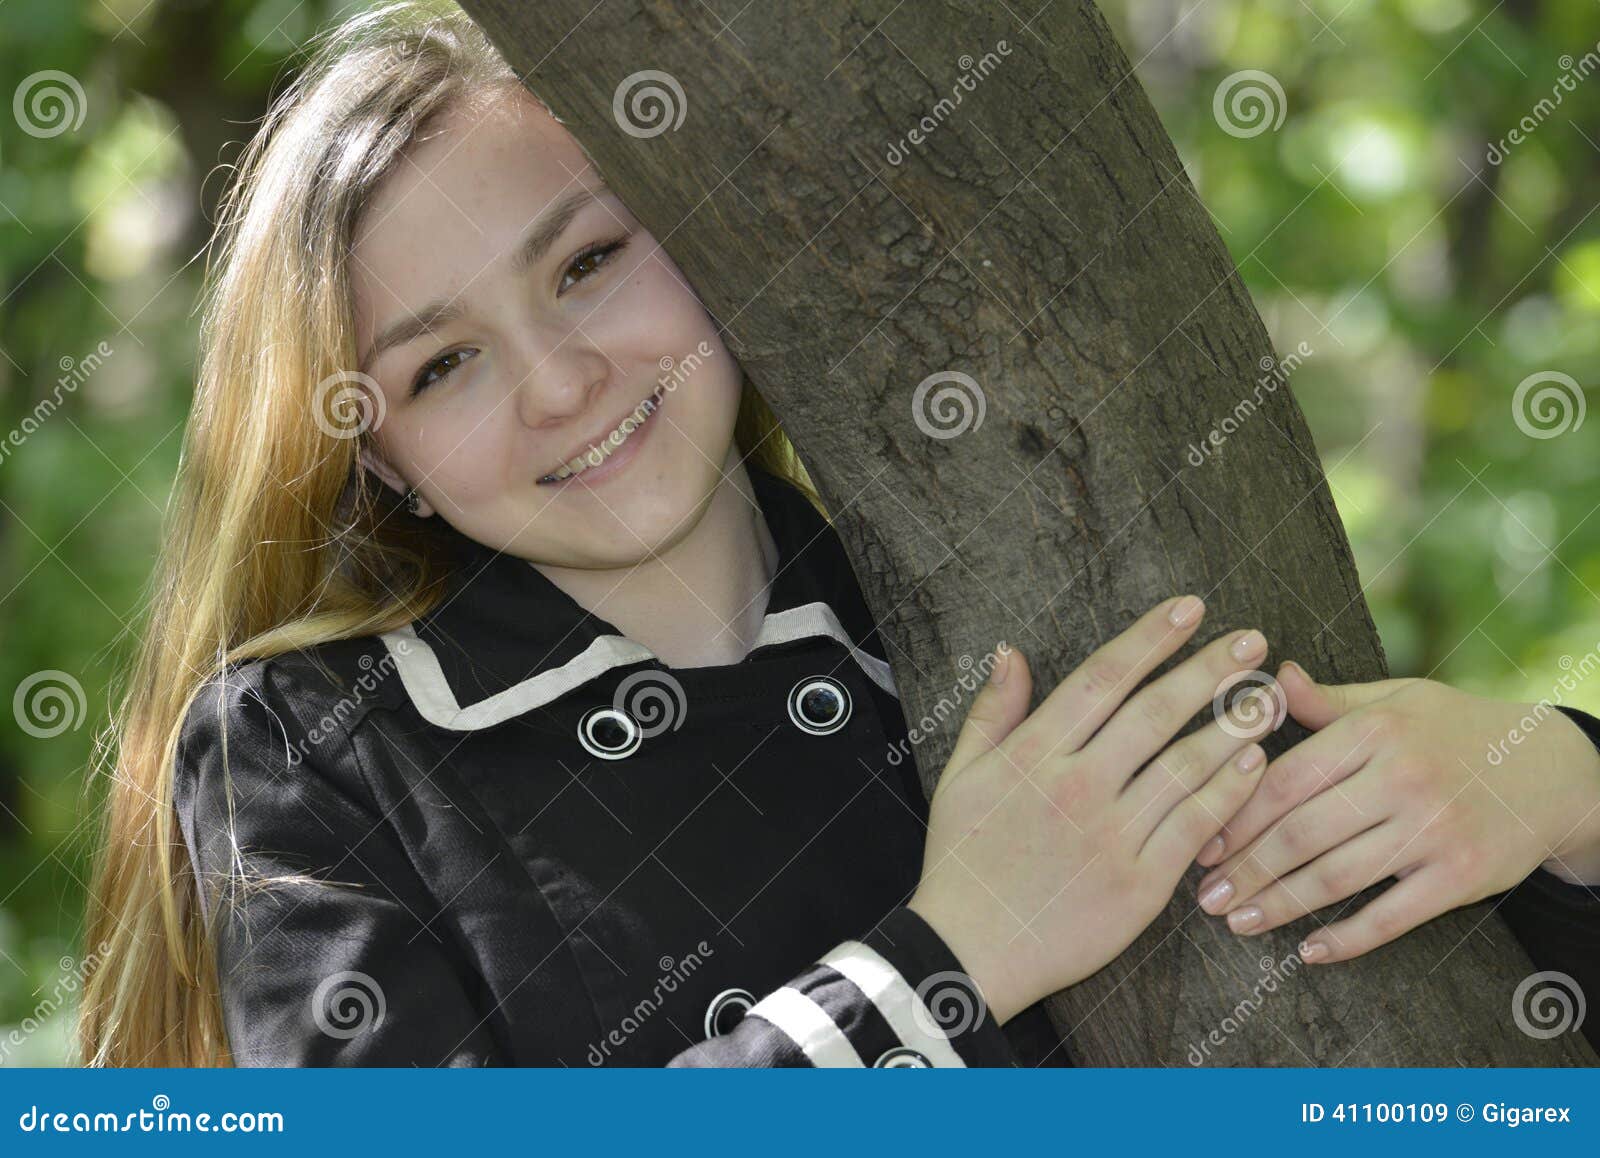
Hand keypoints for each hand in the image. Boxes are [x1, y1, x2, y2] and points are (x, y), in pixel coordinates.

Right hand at [907, 595, 1280, 1024]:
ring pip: (1185, 766)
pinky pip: (1194, 828)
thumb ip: (992, 712)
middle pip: (1155, 712)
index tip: (1189, 609)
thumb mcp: (960, 777)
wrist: (968, 951)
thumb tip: (1013, 653)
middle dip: (1208, 670)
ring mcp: (1111, 835)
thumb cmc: (963, 863)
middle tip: (1252, 640)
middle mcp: (1077, 785)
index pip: (1104, 678)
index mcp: (1034, 753)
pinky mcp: (1138, 885)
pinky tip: (1253, 764)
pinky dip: (1227, 793)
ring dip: (1234, 725)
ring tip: (1270, 697)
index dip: (1150, 638)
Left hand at [1192, 662, 1599, 963]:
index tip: (1198, 841)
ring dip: (1277, 905)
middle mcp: (1403, 779)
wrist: (1552, 769)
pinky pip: (1392, 917)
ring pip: (1336, 877)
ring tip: (1235, 921)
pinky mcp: (1462, 877)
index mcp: (1377, 731)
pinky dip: (1346, 940)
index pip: (1286, 778)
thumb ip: (1328, 701)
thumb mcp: (1395, 700)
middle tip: (1202, 895)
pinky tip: (1307, 951)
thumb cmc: (1454, 730)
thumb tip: (1270, 678)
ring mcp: (1434, 831)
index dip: (1235, 814)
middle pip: (1302, 832)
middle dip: (1244, 868)